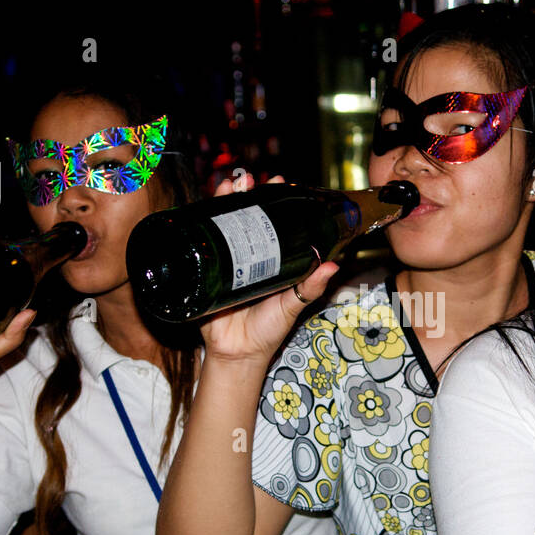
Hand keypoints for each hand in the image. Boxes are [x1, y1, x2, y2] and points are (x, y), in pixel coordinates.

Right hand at [198, 174, 337, 363]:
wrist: (237, 354)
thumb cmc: (267, 332)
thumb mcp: (292, 306)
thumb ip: (310, 288)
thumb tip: (333, 265)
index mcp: (271, 258)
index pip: (273, 220)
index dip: (275, 200)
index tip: (280, 183)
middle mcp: (249, 254)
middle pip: (246, 214)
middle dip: (248, 192)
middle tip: (253, 180)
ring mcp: (225, 259)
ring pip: (224, 221)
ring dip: (227, 198)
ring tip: (232, 184)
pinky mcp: (205, 268)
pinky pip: (202, 240)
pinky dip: (202, 218)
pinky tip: (207, 204)